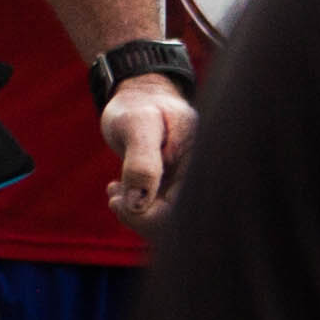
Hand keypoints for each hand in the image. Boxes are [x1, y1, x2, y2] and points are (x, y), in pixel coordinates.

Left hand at [100, 73, 194, 225]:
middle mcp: (204, 176)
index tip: (118, 200)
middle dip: (140, 216)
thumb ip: (141, 161)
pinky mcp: (179, 188)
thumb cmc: (138, 106)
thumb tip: (139, 204)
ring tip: (115, 191)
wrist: (139, 97)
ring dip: (137, 213)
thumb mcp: (138, 124)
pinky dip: (137, 208)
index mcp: (205, 161)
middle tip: (114, 196)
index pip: (185, 210)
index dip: (149, 217)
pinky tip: (119, 191)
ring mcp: (192, 184)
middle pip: (178, 222)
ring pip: (169, 221)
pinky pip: (162, 213)